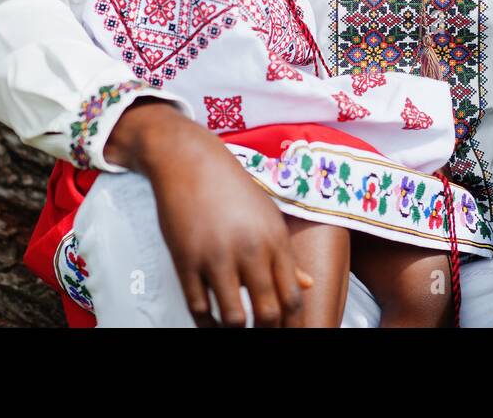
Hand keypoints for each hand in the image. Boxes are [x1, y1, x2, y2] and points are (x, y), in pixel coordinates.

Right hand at [114, 102, 310, 326]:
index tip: (285, 329)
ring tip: (236, 330)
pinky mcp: (186, 260)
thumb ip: (285, 253)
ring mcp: (216, 256)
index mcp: (274, 239)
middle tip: (262, 333)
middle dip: (268, 332)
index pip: (292, 297)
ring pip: (234, 318)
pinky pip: (199, 307)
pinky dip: (207, 323)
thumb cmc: (231, 186)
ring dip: (236, 332)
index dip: (291, 323)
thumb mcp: (267, 214)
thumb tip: (306, 284)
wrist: (188, 160)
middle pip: (268, 313)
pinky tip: (211, 322)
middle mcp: (250, 250)